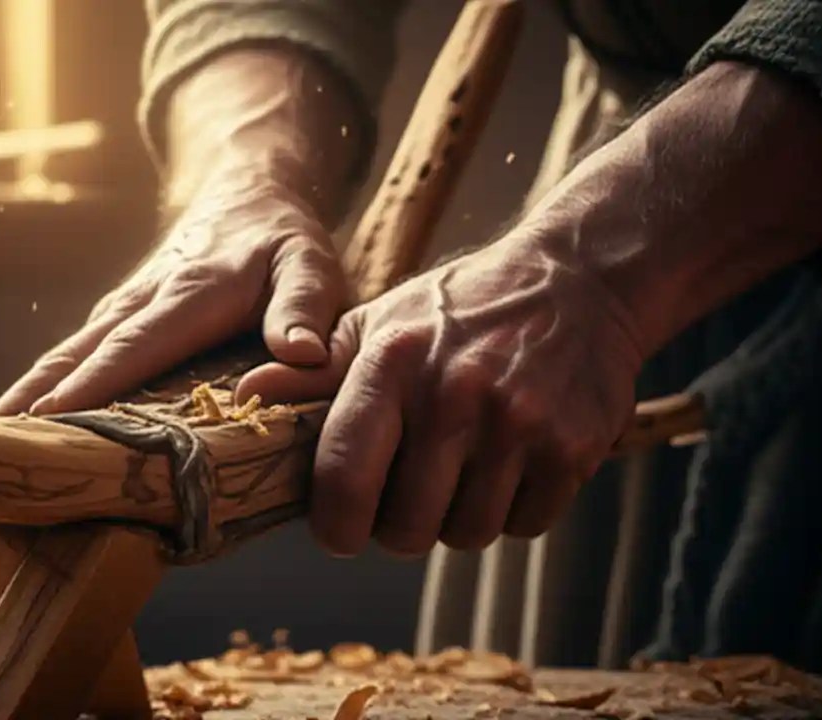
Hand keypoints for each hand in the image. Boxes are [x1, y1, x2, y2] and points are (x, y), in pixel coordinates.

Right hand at [0, 166, 345, 415]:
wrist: (246, 194)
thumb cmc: (284, 242)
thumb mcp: (311, 265)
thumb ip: (306, 306)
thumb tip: (300, 355)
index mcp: (192, 292)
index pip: (138, 343)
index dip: (94, 382)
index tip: (49, 418)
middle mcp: (143, 300)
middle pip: (79, 352)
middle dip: (34, 398)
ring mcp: (121, 309)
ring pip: (65, 354)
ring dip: (24, 395)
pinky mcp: (115, 319)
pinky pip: (72, 356)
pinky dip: (40, 389)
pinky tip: (16, 426)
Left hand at [237, 236, 645, 555]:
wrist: (578, 281)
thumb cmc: (462, 308)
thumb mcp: (380, 324)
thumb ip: (314, 373)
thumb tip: (243, 399)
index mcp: (393, 363)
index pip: (344, 476)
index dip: (335, 525)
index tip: (339, 531)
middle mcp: (454, 394)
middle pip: (406, 527)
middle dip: (401, 527)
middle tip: (409, 498)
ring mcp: (517, 423)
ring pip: (467, 534)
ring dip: (459, 520)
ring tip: (463, 473)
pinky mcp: (570, 447)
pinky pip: (524, 526)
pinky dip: (514, 511)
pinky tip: (511, 466)